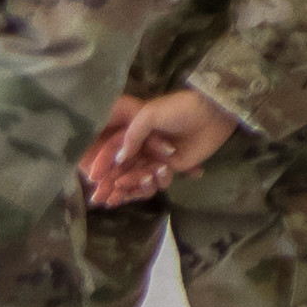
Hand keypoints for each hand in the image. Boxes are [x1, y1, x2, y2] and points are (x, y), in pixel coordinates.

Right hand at [79, 89, 239, 206]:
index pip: (114, 151)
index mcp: (134, 132)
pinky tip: (148, 183)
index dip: (103, 164)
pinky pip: (158, 180)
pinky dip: (152, 185)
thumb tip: (118, 158)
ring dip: (132, 185)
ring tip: (127, 190)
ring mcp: (158, 158)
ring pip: (139, 177)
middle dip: (111, 183)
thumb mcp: (150, 114)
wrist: (213, 113)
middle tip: (101, 198)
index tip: (93, 178)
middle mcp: (143, 147)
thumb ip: (133, 135)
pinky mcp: (173, 167)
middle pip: (123, 169)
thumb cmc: (180, 108)